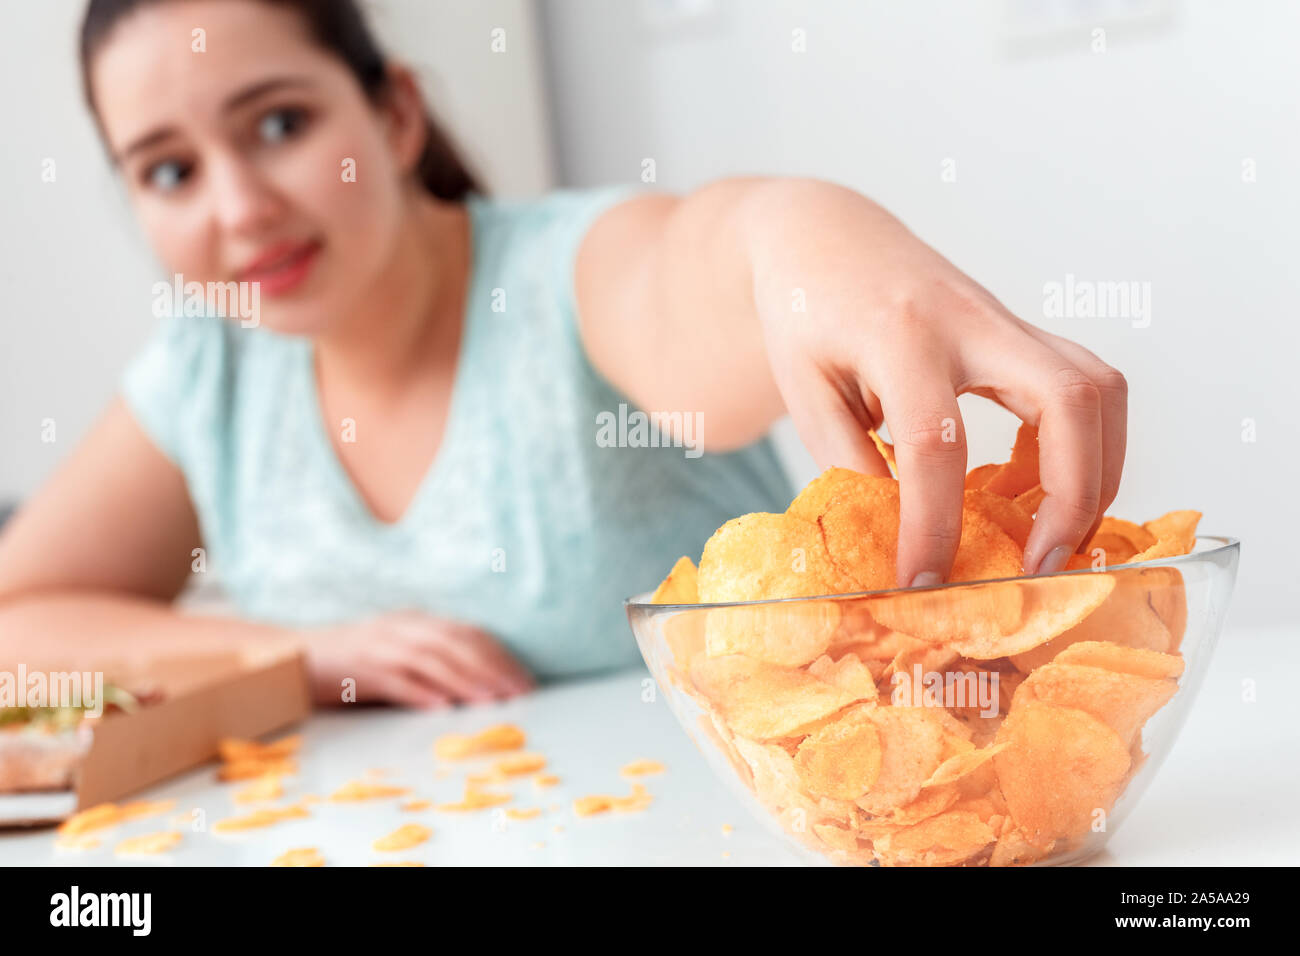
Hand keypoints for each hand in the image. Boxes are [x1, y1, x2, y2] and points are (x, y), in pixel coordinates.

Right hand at [302, 612, 533, 707]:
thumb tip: (475, 684)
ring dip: (465, 681)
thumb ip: (431, 661)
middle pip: (456, 644)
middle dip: (492, 669)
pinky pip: (394, 681)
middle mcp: (401, 628)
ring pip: (431, 660)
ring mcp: (378, 646)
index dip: (499, 656)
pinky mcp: (356, 668)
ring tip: (492, 701)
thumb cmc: (349, 662)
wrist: (289, 657)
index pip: (467, 634)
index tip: (525, 680)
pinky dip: (420, 693)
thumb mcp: (395, 652)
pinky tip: (441, 708)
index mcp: (414, 621)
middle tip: (519, 694)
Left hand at [750, 182, 1126, 585]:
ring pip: (1100, 388)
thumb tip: (899, 537)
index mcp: (899, 336)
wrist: (825, 238)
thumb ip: (849, 459)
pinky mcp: (1022, 332)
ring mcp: (1005, 321)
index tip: (922, 582)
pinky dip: (1087, 446)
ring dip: (1099, 471)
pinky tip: (1048, 488)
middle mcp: (969, 321)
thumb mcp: (804, 390)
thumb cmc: (807, 314)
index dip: (934, 522)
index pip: (936, 440)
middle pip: (1067, 400)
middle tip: (1040, 565)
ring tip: (1060, 537)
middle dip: (1071, 495)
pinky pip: (1087, 386)